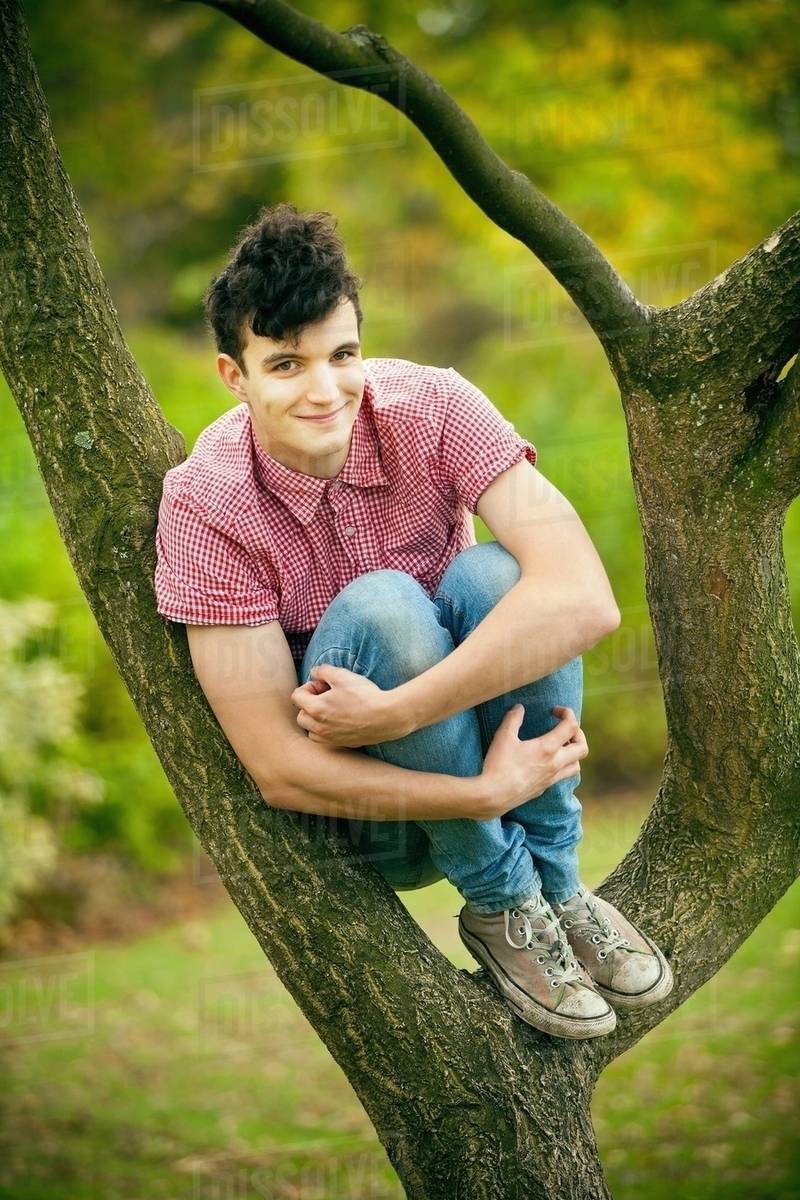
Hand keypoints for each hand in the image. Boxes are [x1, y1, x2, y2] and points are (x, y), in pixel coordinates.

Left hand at [290, 664, 411, 747]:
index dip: (308, 687)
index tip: (323, 684)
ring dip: (316, 720)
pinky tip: (343, 720)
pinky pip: (326, 739)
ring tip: (331, 710)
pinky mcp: (343, 744)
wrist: (387, 717)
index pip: (296, 697)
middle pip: (301, 717)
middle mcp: (319, 727)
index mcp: (315, 709)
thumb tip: (314, 672)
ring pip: (311, 731)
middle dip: (309, 704)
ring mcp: (330, 738)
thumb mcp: (342, 676)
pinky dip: (328, 730)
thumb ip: (323, 671)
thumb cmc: (364, 695)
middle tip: (326, 696)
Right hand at [479, 704, 587, 817]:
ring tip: (560, 745)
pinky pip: (562, 776)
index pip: (571, 727)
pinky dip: (562, 766)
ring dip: (573, 753)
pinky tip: (547, 762)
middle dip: (578, 734)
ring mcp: (551, 778)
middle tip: (564, 728)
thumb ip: (513, 719)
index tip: (554, 711)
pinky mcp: (544, 788)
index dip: (567, 713)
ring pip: (576, 765)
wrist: (493, 796)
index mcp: (547, 748)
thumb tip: (519, 708)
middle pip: (583, 748)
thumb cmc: (498, 765)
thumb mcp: (503, 736)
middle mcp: (555, 764)